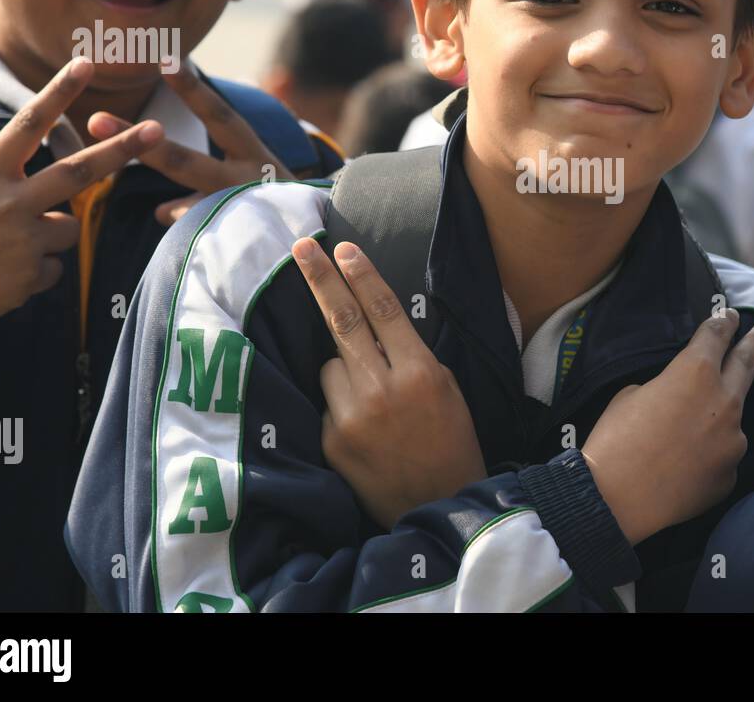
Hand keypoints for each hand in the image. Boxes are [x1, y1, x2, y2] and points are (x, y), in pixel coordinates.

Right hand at [0, 57, 163, 328]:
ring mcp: (24, 239)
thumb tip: (52, 196)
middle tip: (157, 129)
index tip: (84, 65)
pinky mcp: (33, 274)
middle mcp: (10, 203)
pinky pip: (55, 267)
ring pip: (69, 227)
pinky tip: (3, 278)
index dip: (57, 94)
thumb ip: (9, 188)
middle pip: (78, 171)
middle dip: (121, 150)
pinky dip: (36, 272)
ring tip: (6, 251)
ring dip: (49, 237)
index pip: (27, 127)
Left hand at [89, 64, 294, 224]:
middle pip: (188, 161)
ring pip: (194, 199)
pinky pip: (206, 234)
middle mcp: (251, 179)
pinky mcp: (249, 238)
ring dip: (160, 193)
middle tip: (93, 119)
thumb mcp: (262, 180)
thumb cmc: (291, 206)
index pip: (220, 116)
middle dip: (140, 142)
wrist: (338, 237)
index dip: (192, 89)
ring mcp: (248, 209)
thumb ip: (215, 179)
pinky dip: (186, 225)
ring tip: (112, 177)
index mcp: (255, 154)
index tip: (164, 60)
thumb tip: (159, 208)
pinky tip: (162, 216)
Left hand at [291, 237, 486, 528]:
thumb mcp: (447, 389)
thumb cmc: (451, 442)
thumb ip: (412, 356)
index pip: (383, 310)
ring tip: (374, 400)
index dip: (361, 276)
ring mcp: (351, 416)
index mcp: (419, 372)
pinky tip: (367, 430)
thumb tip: (375, 323)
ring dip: (345, 368)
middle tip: (301, 247)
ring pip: (331, 365)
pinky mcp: (330, 440)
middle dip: (320, 279)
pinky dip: (342, 405)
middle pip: (342, 321)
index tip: (342, 248)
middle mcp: (382, 389)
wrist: (438, 506)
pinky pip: (328, 402)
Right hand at [582, 310, 753, 545]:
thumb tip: (679, 398)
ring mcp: (734, 441)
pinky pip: (722, 457)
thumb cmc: (615, 438)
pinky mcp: (731, 474)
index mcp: (695, 372)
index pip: (716, 336)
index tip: (729, 316)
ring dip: (718, 418)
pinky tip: (683, 466)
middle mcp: (725, 402)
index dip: (723, 323)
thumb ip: (665, 388)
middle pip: (746, 364)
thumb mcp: (632, 395)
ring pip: (731, 421)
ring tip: (689, 431)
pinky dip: (708, 457)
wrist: (617, 498)